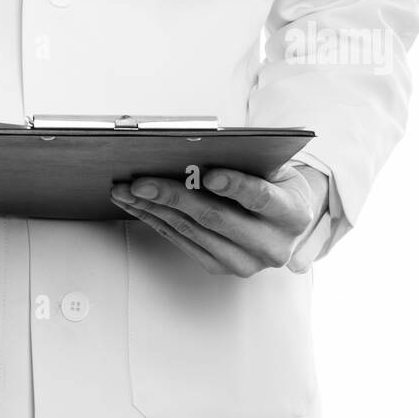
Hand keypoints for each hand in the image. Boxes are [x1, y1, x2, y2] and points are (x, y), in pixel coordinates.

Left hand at [110, 164, 328, 276]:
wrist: (286, 220)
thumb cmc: (276, 183)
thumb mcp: (274, 167)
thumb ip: (246, 160)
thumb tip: (195, 148)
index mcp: (292, 214)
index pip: (261, 198)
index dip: (235, 185)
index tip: (209, 173)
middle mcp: (272, 246)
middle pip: (215, 218)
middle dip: (173, 196)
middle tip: (140, 181)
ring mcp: (246, 262)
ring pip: (192, 231)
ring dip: (153, 209)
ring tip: (126, 190)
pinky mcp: (221, 268)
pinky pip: (182, 241)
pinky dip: (156, 220)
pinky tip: (137, 205)